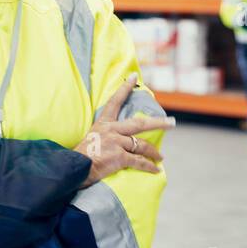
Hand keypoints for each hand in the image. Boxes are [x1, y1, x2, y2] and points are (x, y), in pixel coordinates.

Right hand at [74, 73, 175, 187]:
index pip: (115, 101)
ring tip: (160, 157)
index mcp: (103, 124)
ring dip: (154, 152)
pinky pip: (139, 161)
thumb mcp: (90, 139)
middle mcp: (111, 130)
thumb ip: (103, 137)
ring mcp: (116, 142)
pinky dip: (149, 166)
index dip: (125, 89)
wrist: (74, 169)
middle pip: (140, 123)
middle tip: (172, 122)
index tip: (134, 77)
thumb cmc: (80, 156)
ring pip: (142, 144)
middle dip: (158, 123)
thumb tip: (114, 141)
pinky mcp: (120, 156)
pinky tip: (155, 170)